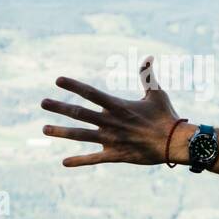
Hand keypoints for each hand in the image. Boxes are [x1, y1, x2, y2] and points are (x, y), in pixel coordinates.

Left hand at [42, 57, 182, 166]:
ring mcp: (112, 140)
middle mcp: (111, 122)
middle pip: (79, 113)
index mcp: (118, 106)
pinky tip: (64, 162)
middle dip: (59, 107)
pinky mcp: (116, 155)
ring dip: (61, 132)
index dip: (73, 86)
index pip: (91, 93)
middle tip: (43, 103)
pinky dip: (79, 161)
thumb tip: (149, 57)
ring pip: (81, 135)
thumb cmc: (166, 117)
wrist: (175, 143)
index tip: (58, 80)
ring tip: (44, 129)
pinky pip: (94, 159)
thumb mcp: (157, 94)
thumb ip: (147, 76)